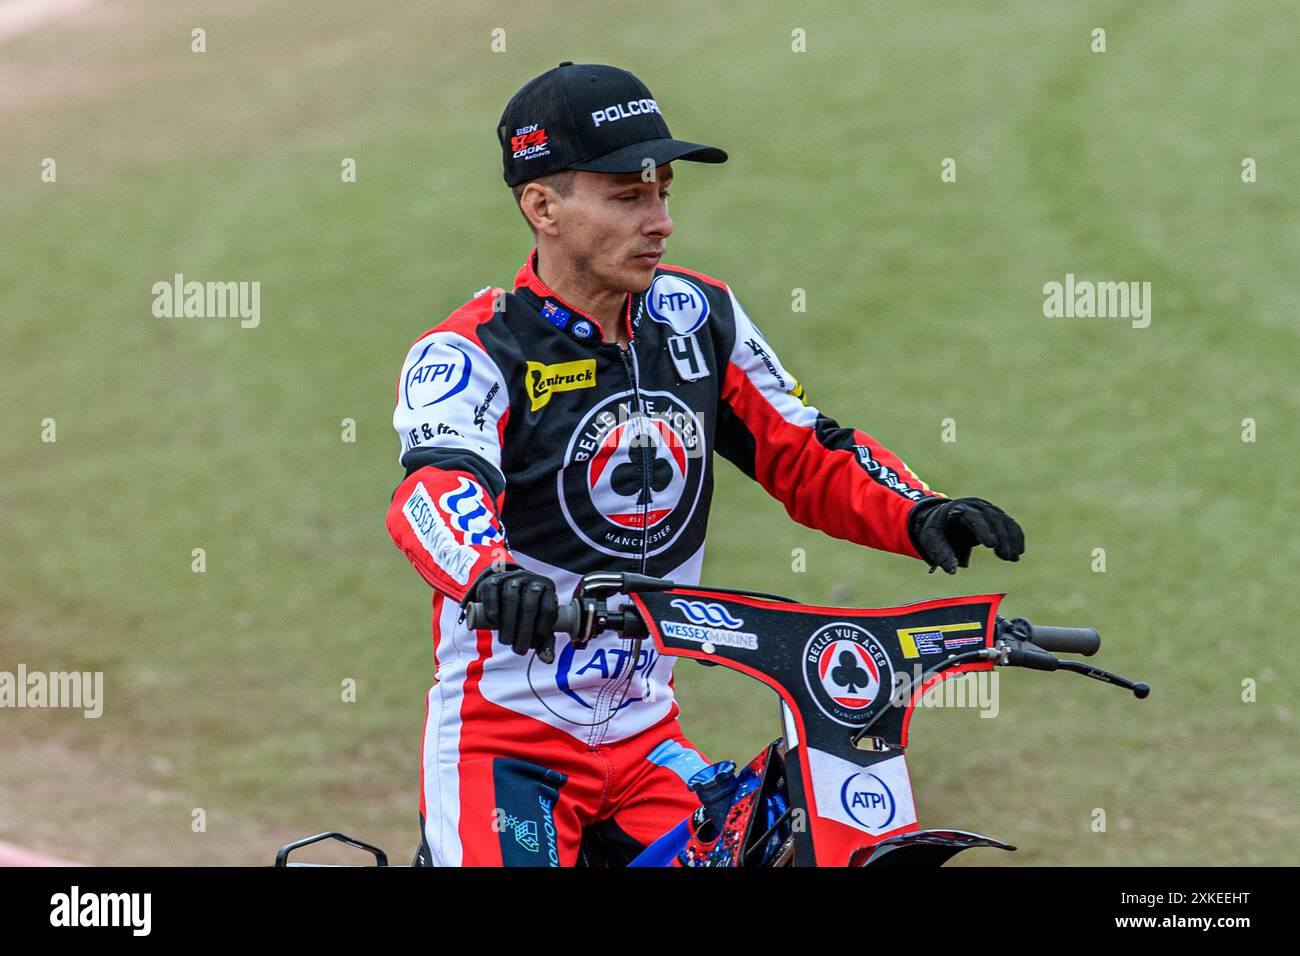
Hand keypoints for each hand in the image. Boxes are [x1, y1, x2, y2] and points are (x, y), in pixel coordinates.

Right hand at [465, 566, 559, 662]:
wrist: (505, 588)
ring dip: (508, 624)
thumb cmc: (525, 610)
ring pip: (511, 599)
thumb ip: (544, 641)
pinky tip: (493, 622)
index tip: (533, 646)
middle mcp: (531, 581)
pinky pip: (493, 592)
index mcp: (547, 589)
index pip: (548, 610)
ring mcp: (512, 578)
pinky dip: (493, 608)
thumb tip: (548, 660)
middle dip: (524, 632)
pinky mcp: (493, 580)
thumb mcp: (538, 622)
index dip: (541, 630)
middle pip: (529, 607)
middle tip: (519, 650)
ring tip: (506, 642)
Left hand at [908, 497, 1024, 573]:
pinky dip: (1016, 537)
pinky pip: (1009, 524)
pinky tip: (1019, 552)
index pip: (973, 516)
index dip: (983, 529)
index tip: (991, 545)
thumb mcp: (931, 540)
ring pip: (1004, 521)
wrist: (941, 519)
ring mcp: (987, 509)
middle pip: (992, 518)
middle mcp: (976, 506)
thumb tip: (952, 570)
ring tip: (1013, 558)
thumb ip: (941, 554)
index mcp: (958, 509)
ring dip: (1011, 539)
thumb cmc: (936, 530)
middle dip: (1002, 537)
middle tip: (1007, 556)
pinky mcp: (995, 516)